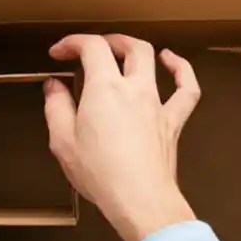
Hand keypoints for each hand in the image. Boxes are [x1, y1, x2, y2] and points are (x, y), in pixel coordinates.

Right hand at [43, 34, 199, 240]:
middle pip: (127, 47)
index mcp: (104, 89)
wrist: (140, 200)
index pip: (91, 47)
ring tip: (124, 48)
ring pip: (152, 61)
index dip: (73, 43)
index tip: (60, 53)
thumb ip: (57, 108)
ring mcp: (157, 104)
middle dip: (106, 41)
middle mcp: (134, 89)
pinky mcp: (172, 122)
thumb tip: (54, 87)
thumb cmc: (102, 175)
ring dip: (136, 48)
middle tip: (90, 49)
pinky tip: (173, 62)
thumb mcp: (63, 142)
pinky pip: (187, 89)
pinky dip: (182, 70)